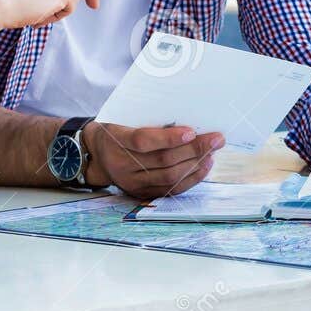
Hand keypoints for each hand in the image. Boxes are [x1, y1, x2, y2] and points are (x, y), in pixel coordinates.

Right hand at [83, 122, 222, 199]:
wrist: (94, 155)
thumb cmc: (115, 131)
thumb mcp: (123, 119)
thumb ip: (149, 121)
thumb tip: (186, 117)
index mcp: (116, 141)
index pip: (143, 141)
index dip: (169, 138)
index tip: (191, 130)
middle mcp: (122, 166)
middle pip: (163, 161)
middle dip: (194, 149)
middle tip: (216, 139)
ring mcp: (132, 183)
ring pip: (169, 178)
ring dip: (196, 164)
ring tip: (213, 152)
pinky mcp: (141, 193)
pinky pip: (170, 190)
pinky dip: (190, 179)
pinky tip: (204, 167)